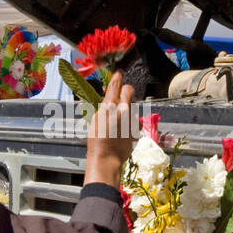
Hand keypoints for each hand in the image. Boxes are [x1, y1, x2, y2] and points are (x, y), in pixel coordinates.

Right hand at [85, 71, 135, 187]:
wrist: (107, 157)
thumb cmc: (97, 140)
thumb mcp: (96, 119)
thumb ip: (105, 106)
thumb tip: (110, 99)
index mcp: (111, 106)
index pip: (116, 85)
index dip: (117, 78)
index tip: (118, 74)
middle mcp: (124, 110)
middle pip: (129, 91)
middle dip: (125, 92)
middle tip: (117, 98)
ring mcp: (132, 119)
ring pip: (131, 106)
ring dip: (126, 110)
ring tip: (116, 122)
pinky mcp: (137, 128)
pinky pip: (133, 120)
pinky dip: (128, 122)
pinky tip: (120, 131)